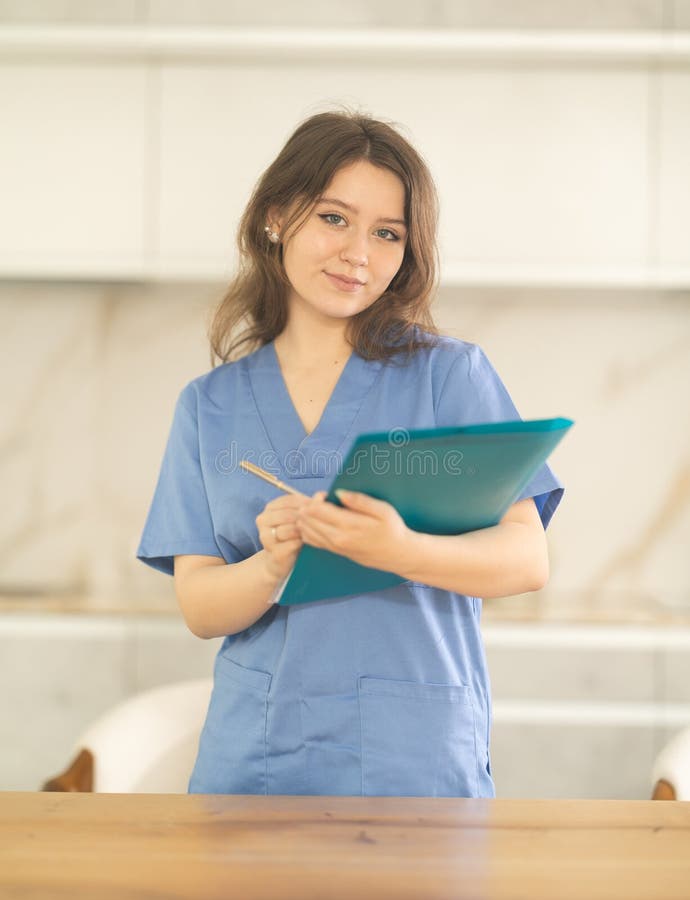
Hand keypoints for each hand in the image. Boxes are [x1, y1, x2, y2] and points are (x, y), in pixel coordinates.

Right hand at [256, 491, 327, 581]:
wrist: (280, 561)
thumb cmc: (293, 537)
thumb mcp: (302, 519)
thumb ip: (310, 506)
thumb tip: (322, 495)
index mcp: (271, 508)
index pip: (290, 499)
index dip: (308, 502)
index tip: (323, 506)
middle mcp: (263, 519)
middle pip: (288, 513)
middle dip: (306, 517)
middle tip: (321, 521)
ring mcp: (265, 536)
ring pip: (288, 529)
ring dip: (303, 531)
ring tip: (313, 533)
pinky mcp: (273, 551)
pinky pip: (291, 544)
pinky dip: (301, 543)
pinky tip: (307, 542)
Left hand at [295, 490, 410, 572]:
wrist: (399, 555)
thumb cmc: (393, 530)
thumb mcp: (383, 510)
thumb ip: (360, 501)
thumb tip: (338, 493)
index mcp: (348, 526)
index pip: (317, 510)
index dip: (315, 499)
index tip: (325, 494)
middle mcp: (337, 539)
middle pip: (308, 520)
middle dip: (309, 506)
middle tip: (320, 500)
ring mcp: (335, 547)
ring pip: (306, 531)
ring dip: (306, 518)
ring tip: (318, 509)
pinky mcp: (335, 551)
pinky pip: (311, 541)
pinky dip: (307, 529)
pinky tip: (316, 522)